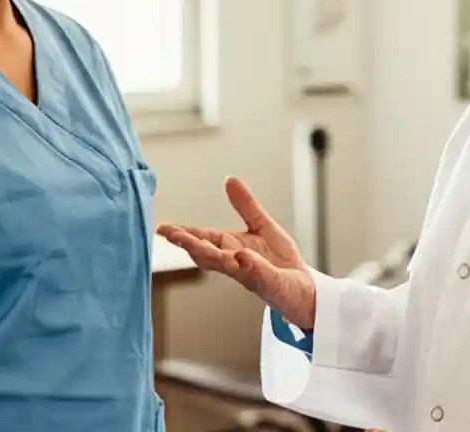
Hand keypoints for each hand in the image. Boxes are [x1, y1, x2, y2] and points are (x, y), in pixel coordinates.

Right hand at [158, 177, 316, 328]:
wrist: (305, 290)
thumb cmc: (280, 261)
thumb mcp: (263, 226)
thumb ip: (246, 206)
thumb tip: (229, 179)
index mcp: (232, 248)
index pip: (203, 239)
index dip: (183, 233)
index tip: (163, 228)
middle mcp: (237, 264)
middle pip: (208, 254)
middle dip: (189, 245)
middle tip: (170, 236)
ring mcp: (253, 276)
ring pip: (228, 266)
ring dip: (211, 256)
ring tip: (193, 246)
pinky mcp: (272, 285)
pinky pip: (261, 275)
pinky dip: (250, 266)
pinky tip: (242, 257)